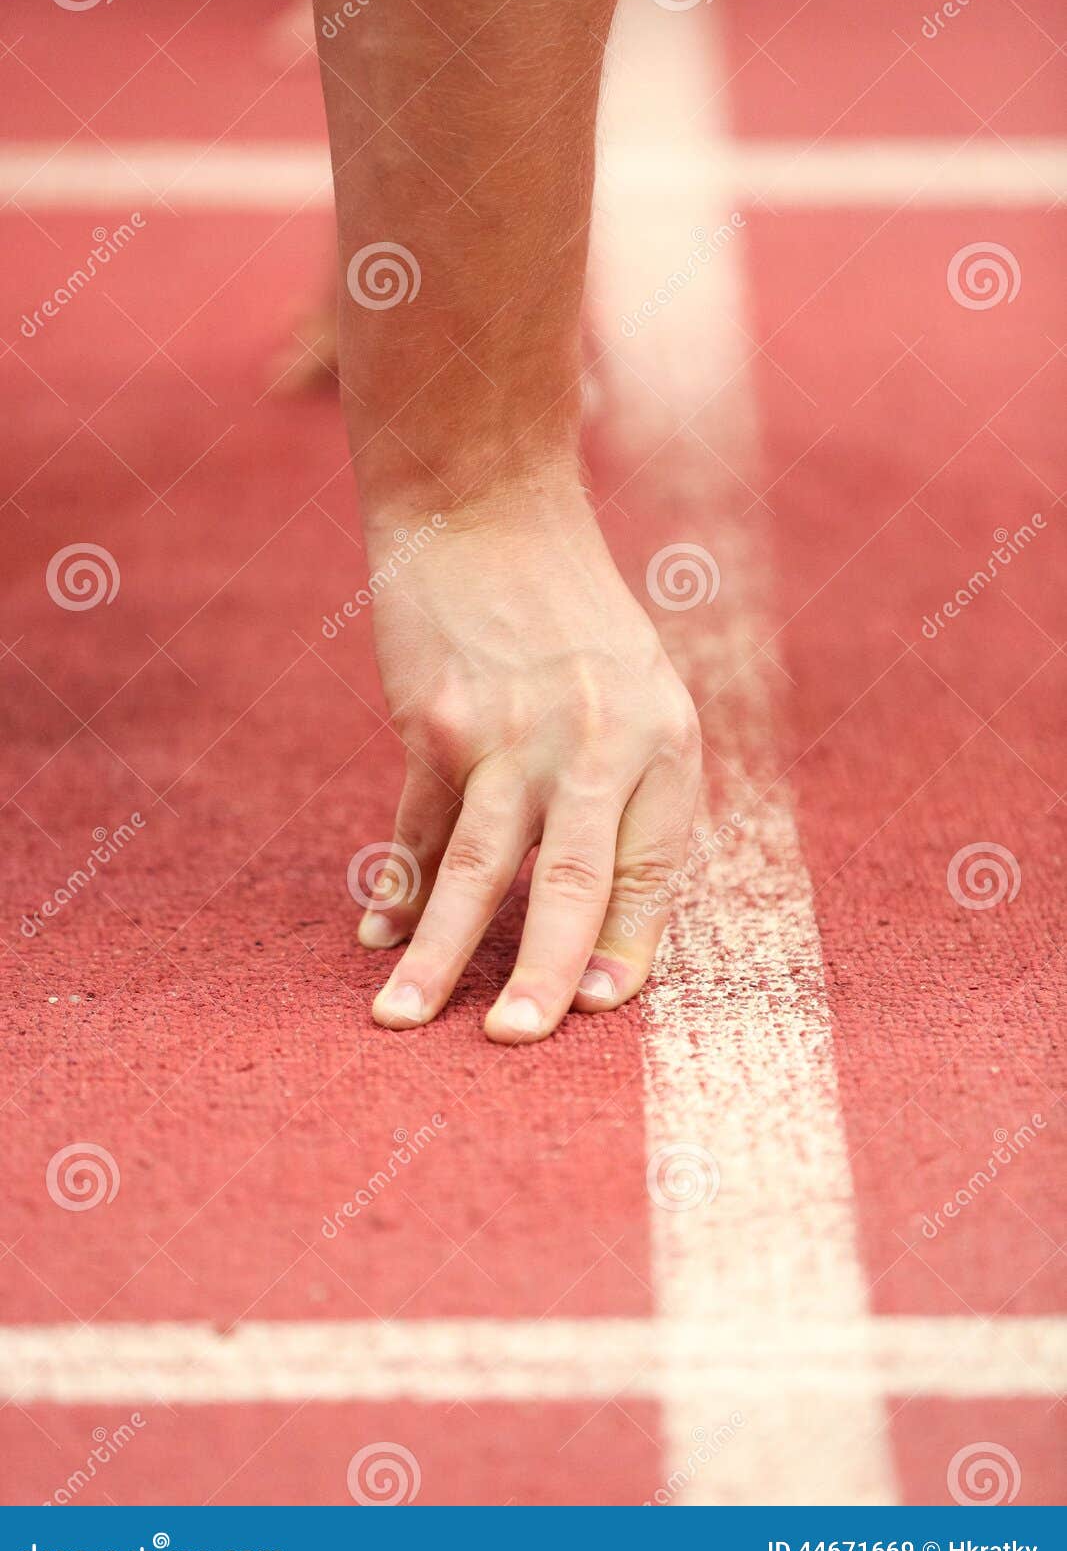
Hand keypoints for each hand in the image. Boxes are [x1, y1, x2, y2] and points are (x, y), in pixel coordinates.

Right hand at [354, 470, 702, 1042]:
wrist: (488, 508)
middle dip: (544, 971)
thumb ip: (628, 790)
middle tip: (518, 1043)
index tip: (595, 1007)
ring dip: (440, 950)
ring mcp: (511, 729)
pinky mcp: (436, 718)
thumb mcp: (636, 691)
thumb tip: (593, 918)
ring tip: (403, 1020)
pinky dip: (393, 880)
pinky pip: (414, 821)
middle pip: (572, 878)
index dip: (622, 943)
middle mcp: (595, 740)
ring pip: (476, 865)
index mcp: (664, 740)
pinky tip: (378, 933)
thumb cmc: (569, 616)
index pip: (648, 869)